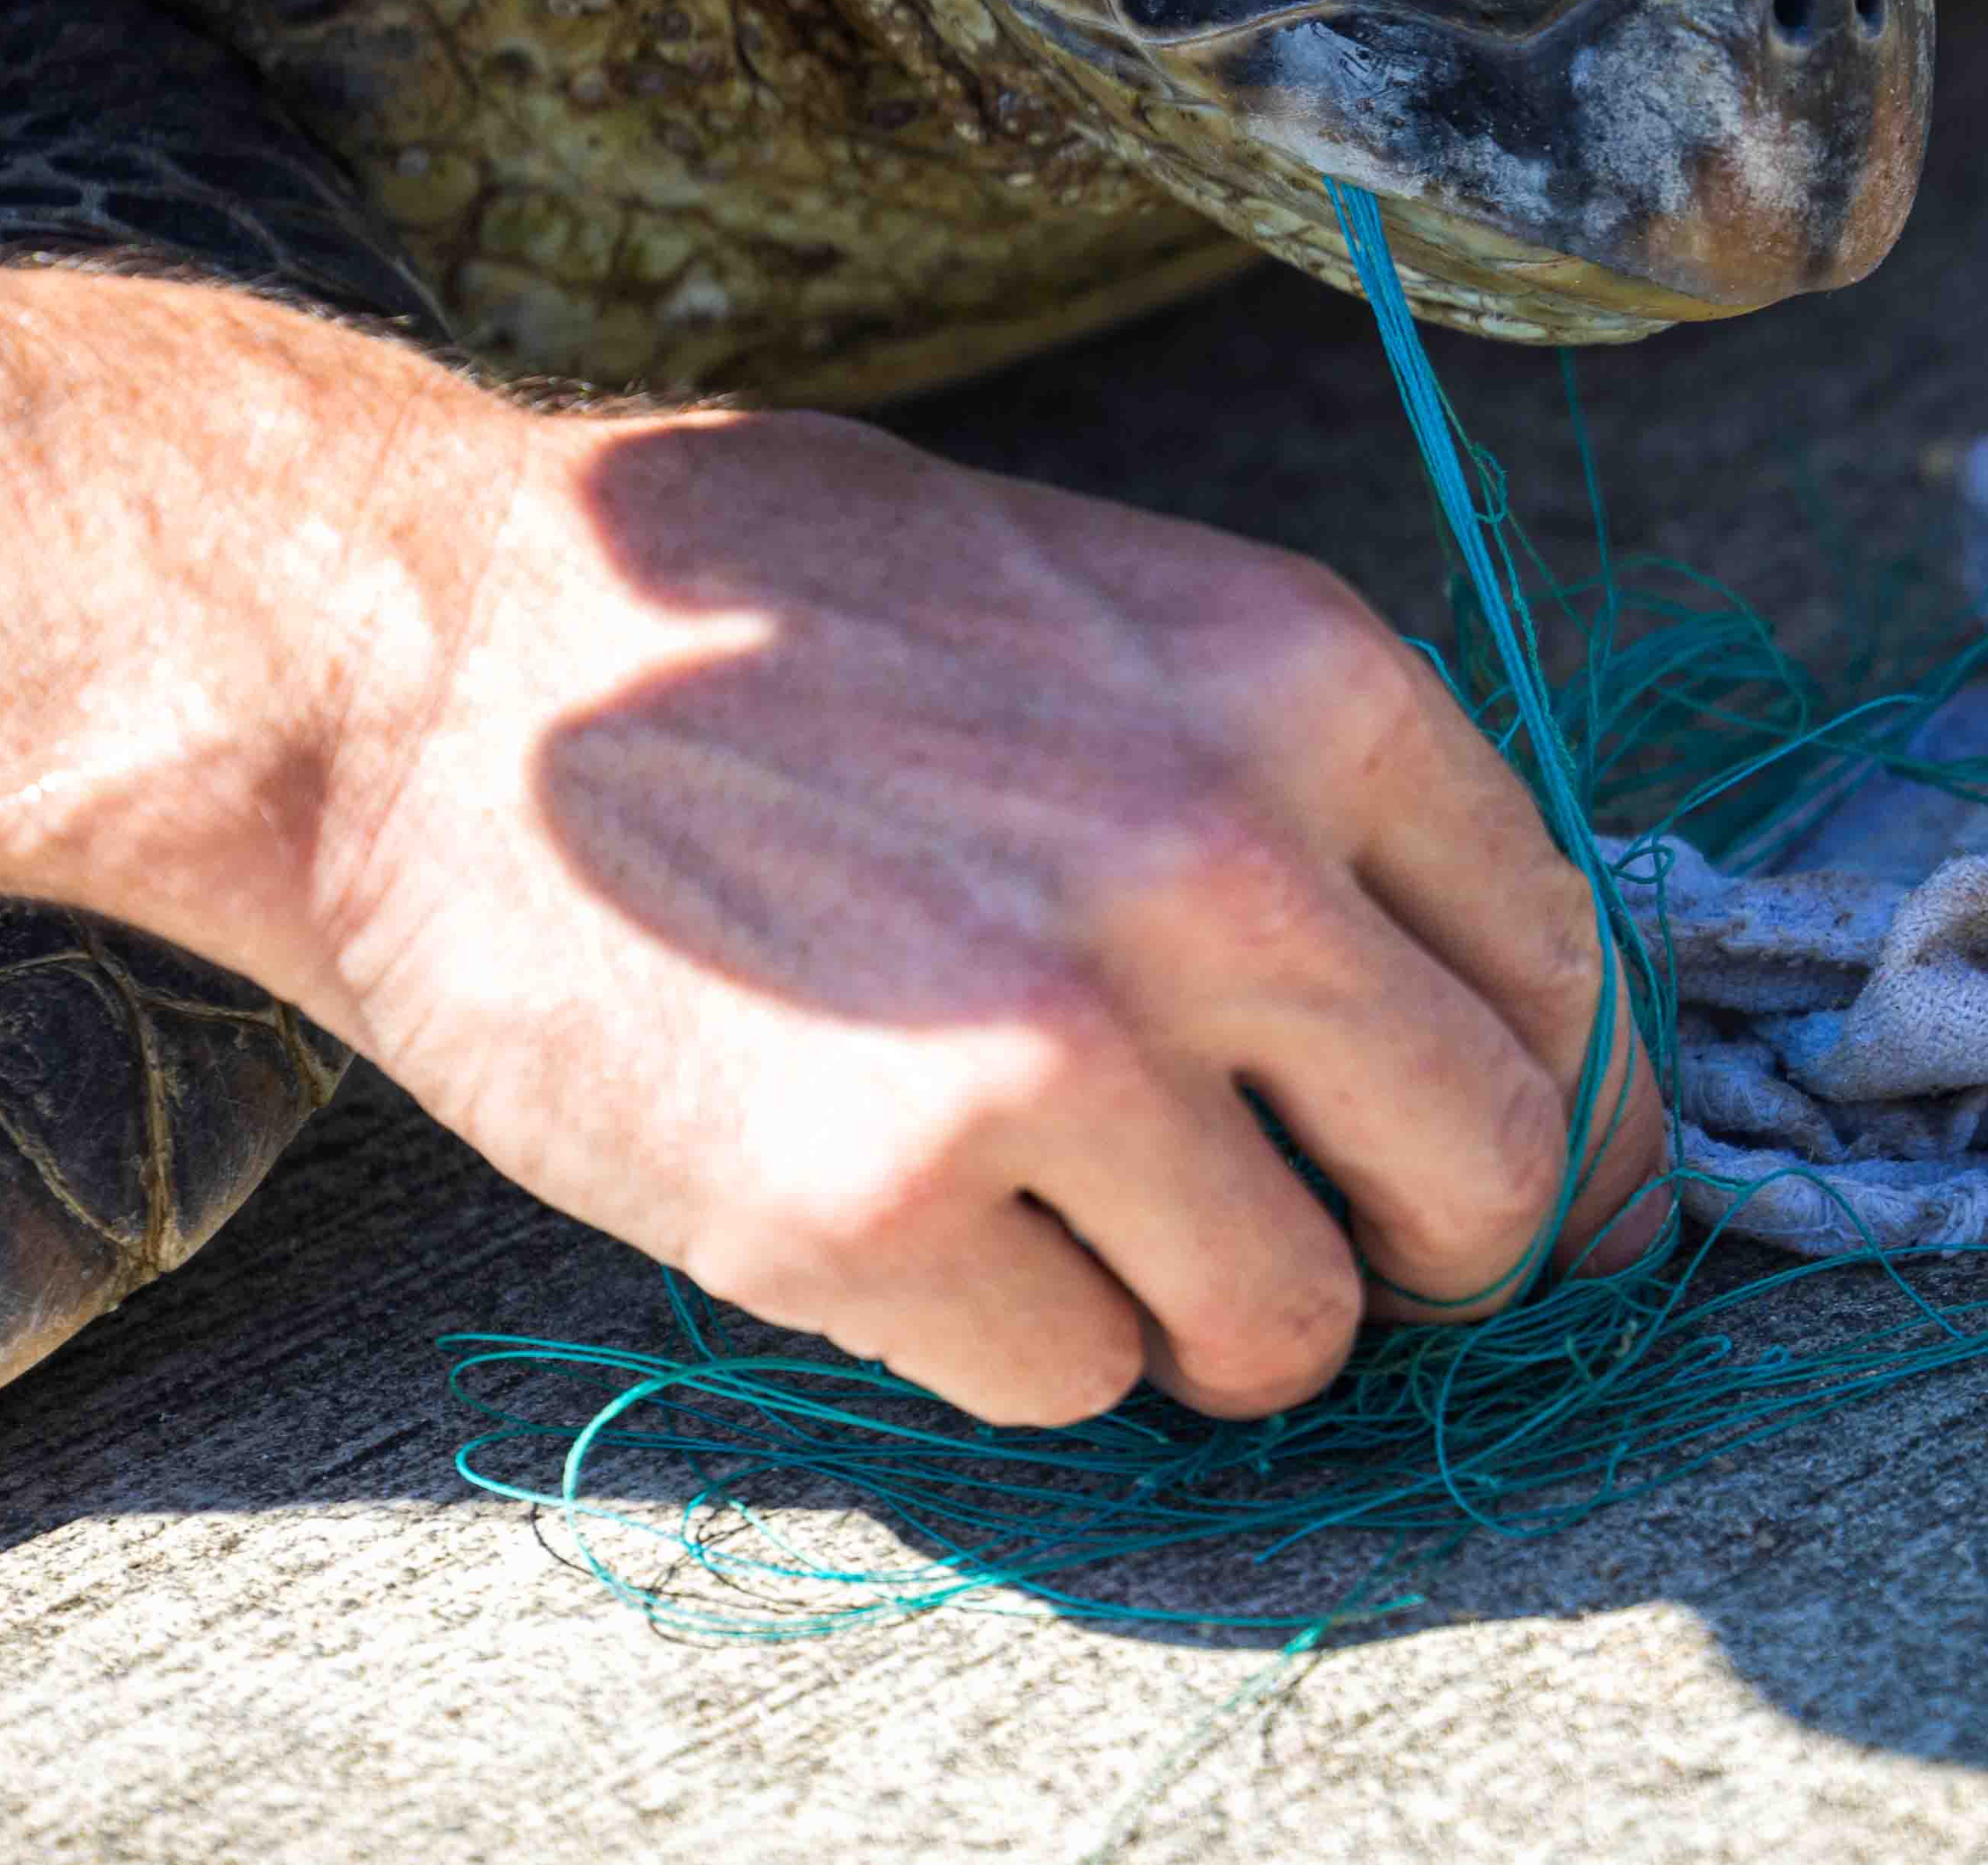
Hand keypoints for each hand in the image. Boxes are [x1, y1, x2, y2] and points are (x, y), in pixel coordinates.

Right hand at [176, 394, 1663, 1427]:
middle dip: (1431, 1259)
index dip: (1568, 1118)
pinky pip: (1072, 1384)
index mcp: (1300, 680)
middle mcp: (1220, 861)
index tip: (1531, 1193)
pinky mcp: (880, 1208)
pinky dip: (1008, 1340)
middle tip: (1317, 1252)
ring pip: (1285, 1324)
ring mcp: (1053, 1046)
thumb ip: (1281, 776)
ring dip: (1198, 1317)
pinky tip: (893, 1206)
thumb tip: (1452, 991)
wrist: (419, 655)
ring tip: (1058, 1214)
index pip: (1568, 969)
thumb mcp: (1089, 602)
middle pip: (1489, 1177)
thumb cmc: (745, 619)